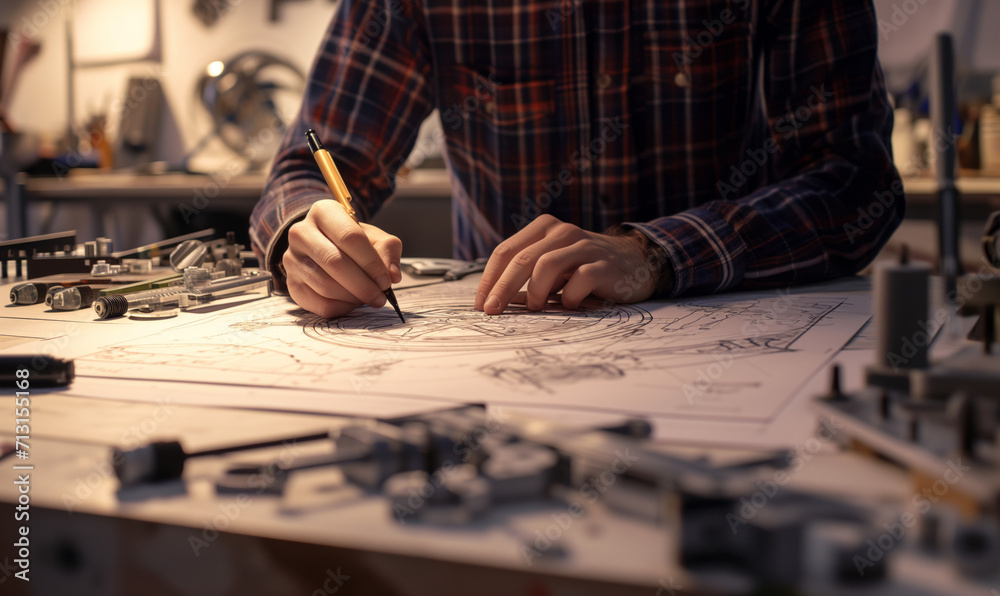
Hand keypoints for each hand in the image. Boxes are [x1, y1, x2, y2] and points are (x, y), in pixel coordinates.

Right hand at [283, 199, 401, 317]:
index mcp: (323, 212)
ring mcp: (292, 260)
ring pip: (326, 286)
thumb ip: (388, 250)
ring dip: (354, 297)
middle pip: (335, 262)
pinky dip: (342, 307)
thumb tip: (392, 275)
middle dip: (363, 285)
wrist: (323, 248)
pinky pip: (319, 304)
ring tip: (369, 298)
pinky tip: (352, 302)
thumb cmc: (351, 241)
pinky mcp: (292, 284)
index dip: (371, 262)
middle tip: (381, 296)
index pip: (349, 237)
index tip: (386, 280)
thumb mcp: (374, 236)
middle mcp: (301, 233)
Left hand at [475, 214, 658, 313]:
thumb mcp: (554, 268)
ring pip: (547, 265)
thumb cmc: (586, 268)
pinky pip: (580, 279)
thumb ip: (527, 280)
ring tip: (534, 308)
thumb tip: (494, 303)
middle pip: (522, 258)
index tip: (480, 303)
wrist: (636, 263)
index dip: (489, 278)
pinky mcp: (604, 264)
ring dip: (534, 291)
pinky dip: (568, 296)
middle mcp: (563, 232)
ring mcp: (585, 246)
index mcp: (544, 229)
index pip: (506, 251)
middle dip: (502, 287)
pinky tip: (569, 305)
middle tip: (492, 310)